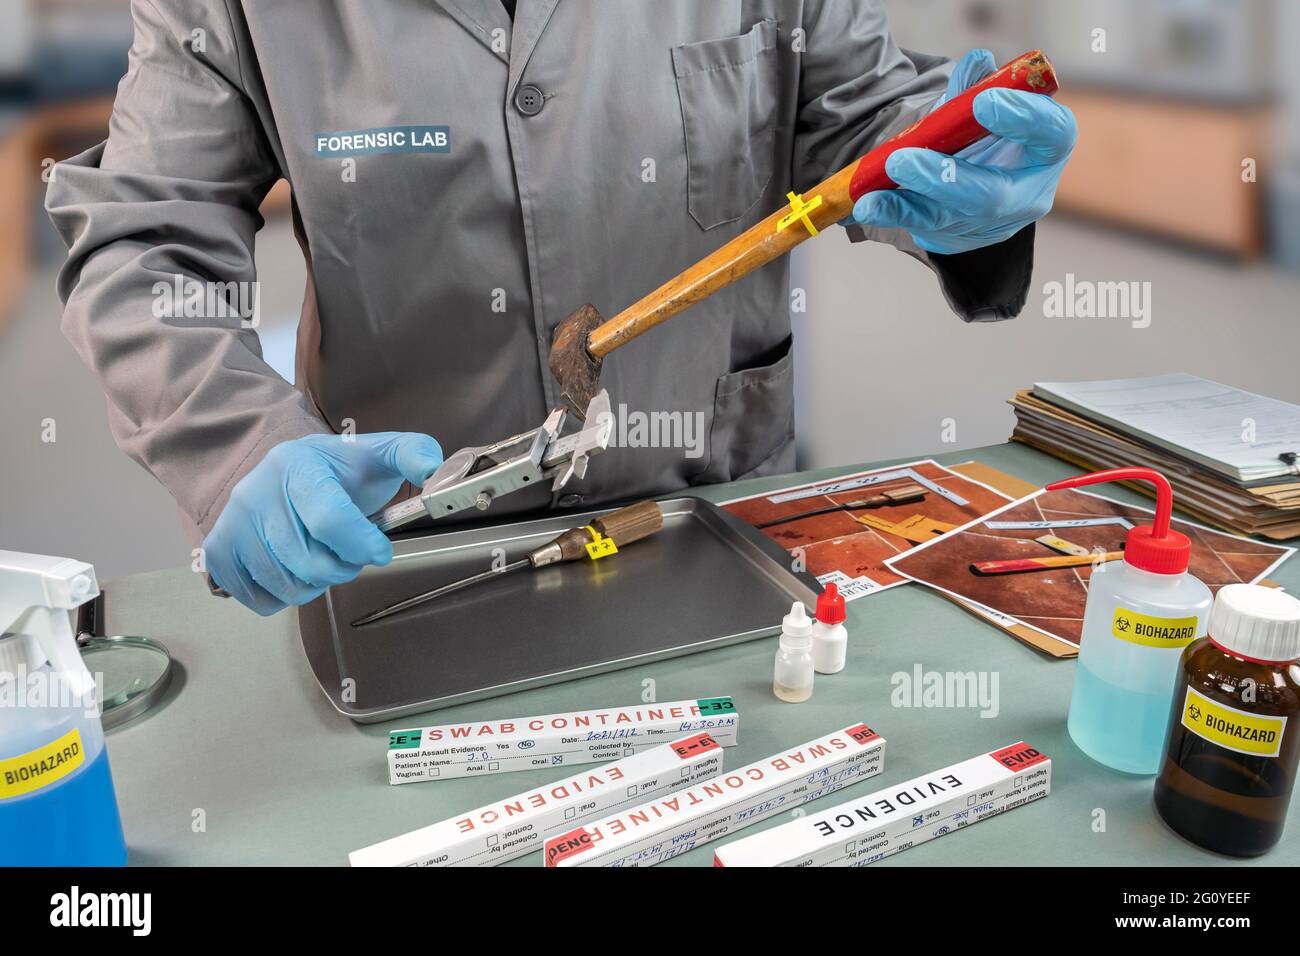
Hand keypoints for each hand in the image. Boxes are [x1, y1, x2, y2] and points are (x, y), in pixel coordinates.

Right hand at [204, 432, 442, 614]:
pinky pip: (260, 600)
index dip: (361, 545)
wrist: (289, 471)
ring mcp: (233, 524)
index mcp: (298, 466)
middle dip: (342, 567)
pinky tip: (296, 569)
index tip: (380, 551)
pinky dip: (286, 597)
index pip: (330, 519)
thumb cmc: (340, 471)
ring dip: (317, 584)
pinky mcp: (220, 552)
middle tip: (351, 555)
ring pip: (286, 585)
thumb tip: (433, 468)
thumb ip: (413, 452)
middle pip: (308, 561)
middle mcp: (256, 493)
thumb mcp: (379, 454)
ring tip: (324, 558)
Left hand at [851, 48, 1076, 254]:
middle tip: (902, 160)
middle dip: (943, 179)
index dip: (1024, 118)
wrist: (975, 172)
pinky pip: (927, 230)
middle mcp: (1029, 193)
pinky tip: (867, 207)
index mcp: (1049, 148)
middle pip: (992, 195)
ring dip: (907, 204)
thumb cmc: (988, 130)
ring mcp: (995, 224)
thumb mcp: (986, 103)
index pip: (1052, 134)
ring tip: (871, 194)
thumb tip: (977, 63)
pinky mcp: (962, 239)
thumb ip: (979, 85)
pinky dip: (895, 214)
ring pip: (951, 218)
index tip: (984, 101)